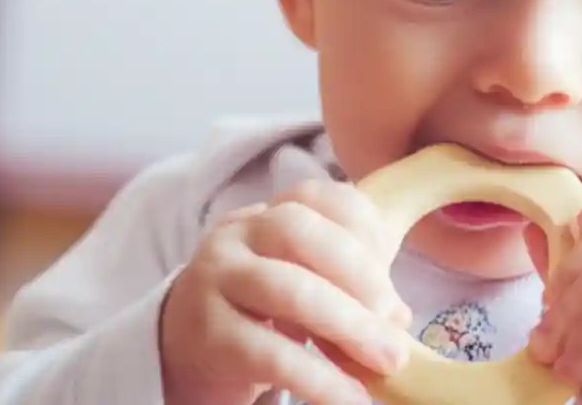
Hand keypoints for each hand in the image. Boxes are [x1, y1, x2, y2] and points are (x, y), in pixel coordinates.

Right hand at [160, 180, 411, 404]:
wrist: (185, 351)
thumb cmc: (258, 311)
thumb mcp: (302, 282)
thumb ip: (348, 285)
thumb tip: (397, 319)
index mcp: (265, 214)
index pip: (316, 197)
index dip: (363, 226)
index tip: (393, 265)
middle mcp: (235, 237)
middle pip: (300, 233)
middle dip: (359, 273)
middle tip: (395, 320)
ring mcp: (214, 282)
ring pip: (286, 289)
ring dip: (349, 324)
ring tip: (387, 360)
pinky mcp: (208, 337)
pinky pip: (270, 354)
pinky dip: (319, 378)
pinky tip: (350, 396)